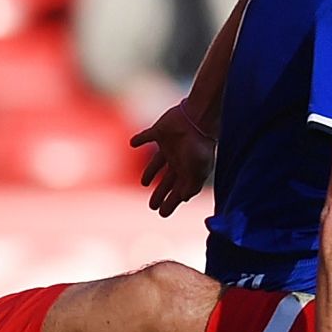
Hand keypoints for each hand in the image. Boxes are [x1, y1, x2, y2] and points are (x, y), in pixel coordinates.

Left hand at [131, 100, 215, 216]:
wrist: (197, 118)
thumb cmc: (199, 146)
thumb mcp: (197, 171)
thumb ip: (191, 186)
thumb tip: (183, 199)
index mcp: (187, 170)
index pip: (177, 191)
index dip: (170, 203)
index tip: (162, 214)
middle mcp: (178, 159)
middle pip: (167, 181)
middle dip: (160, 193)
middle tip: (153, 206)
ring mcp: (169, 146)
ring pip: (157, 163)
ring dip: (150, 173)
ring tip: (144, 183)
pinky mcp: (159, 132)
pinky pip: (146, 136)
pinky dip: (139, 139)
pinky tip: (133, 143)